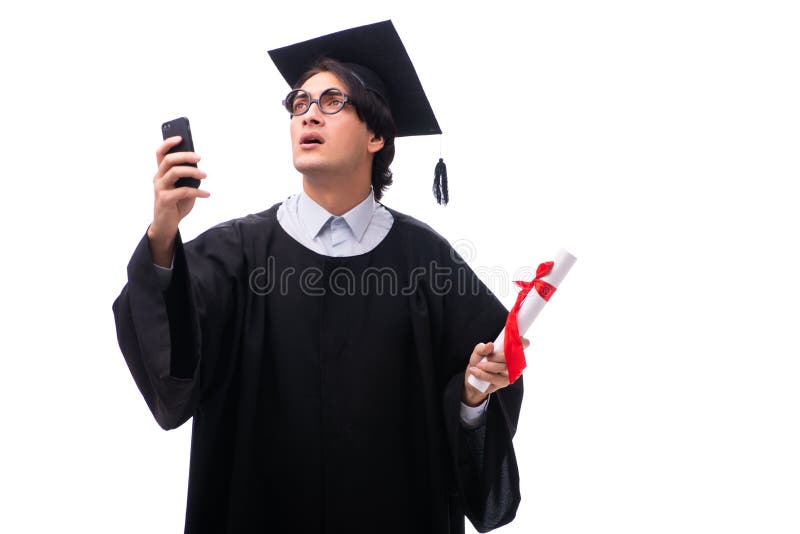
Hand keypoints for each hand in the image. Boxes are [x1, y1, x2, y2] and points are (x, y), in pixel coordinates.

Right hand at [148, 136, 209, 265]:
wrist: (166, 225)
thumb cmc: (176, 204)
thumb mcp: (183, 188)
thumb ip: (187, 178)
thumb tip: (198, 169)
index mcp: (162, 173)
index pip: (160, 153)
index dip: (168, 143)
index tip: (181, 137)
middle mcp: (158, 178)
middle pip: (169, 160)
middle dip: (185, 156)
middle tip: (199, 158)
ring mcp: (160, 188)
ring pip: (174, 172)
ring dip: (192, 171)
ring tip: (205, 175)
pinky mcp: (165, 200)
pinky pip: (183, 191)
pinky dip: (198, 192)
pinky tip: (207, 194)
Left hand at [462, 337, 528, 406]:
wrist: (474, 380)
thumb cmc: (480, 362)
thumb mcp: (478, 352)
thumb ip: (483, 348)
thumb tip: (490, 345)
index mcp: (511, 349)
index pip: (523, 343)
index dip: (521, 341)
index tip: (509, 341)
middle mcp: (514, 360)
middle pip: (511, 356)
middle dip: (496, 356)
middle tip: (486, 357)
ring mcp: (512, 371)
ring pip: (503, 367)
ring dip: (487, 366)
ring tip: (477, 365)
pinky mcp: (506, 381)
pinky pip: (496, 378)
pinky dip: (484, 375)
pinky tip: (476, 372)